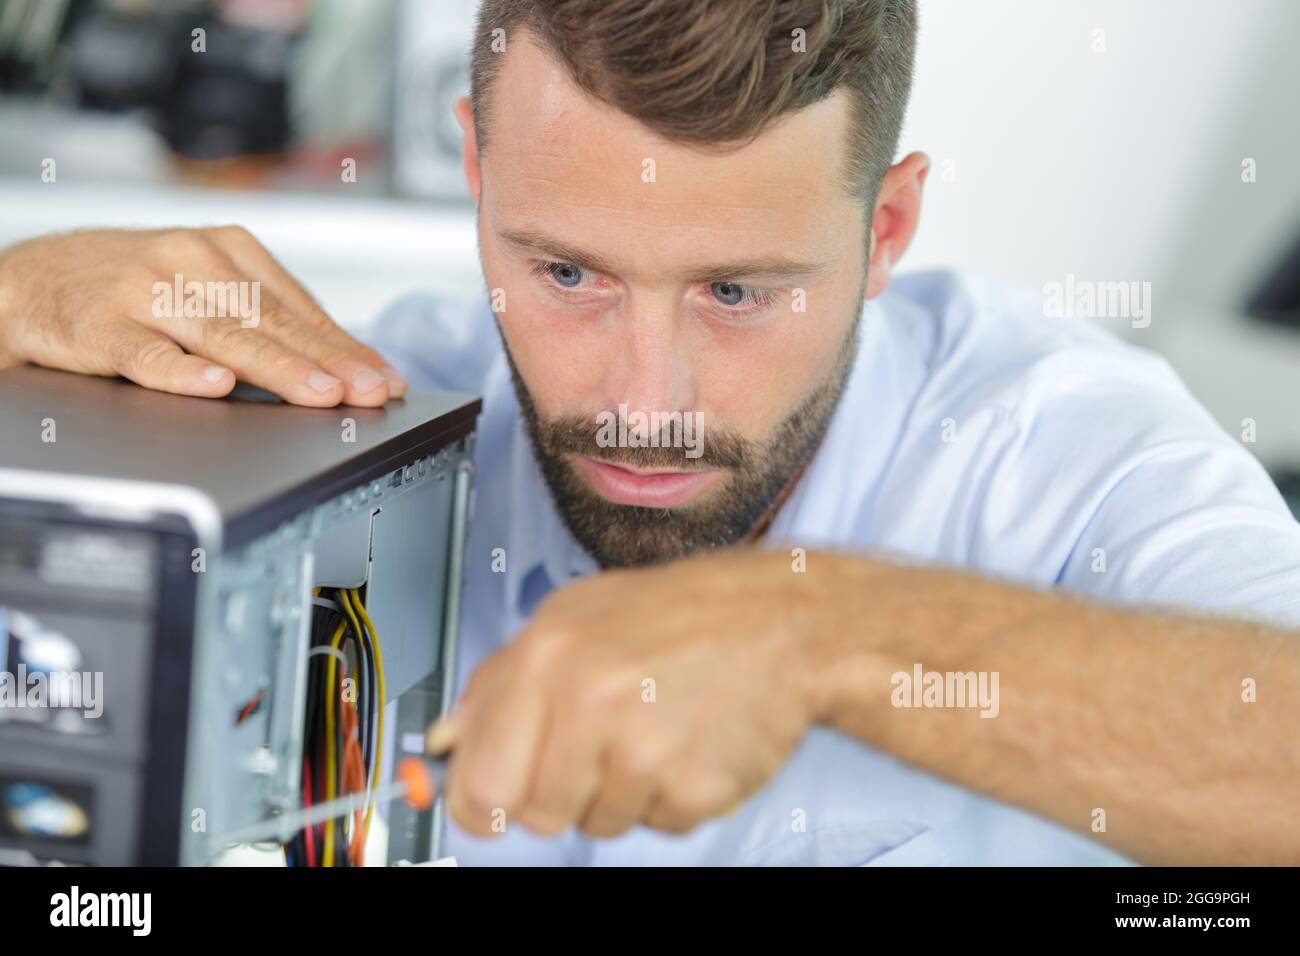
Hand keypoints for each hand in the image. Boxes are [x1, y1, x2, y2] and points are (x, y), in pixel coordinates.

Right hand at [0, 227, 404, 405]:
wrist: (29, 280)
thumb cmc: (133, 289)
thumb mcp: (205, 287)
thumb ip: (264, 319)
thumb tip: (340, 364)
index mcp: (228, 249)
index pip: (300, 306)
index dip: (347, 347)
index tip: (385, 379)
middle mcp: (191, 260)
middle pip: (272, 320)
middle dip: (330, 361)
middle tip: (369, 392)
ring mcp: (145, 290)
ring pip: (223, 334)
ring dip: (278, 369)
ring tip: (320, 393)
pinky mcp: (99, 324)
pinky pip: (145, 352)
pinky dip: (181, 371)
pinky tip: (214, 385)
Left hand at [426, 549, 827, 837]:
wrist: (784, 623)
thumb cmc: (678, 616)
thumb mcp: (574, 616)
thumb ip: (500, 679)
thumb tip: (447, 741)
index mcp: (547, 656)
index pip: (479, 781)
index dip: (482, 801)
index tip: (495, 802)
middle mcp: (588, 702)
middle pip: (534, 813)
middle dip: (556, 793)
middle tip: (596, 747)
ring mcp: (643, 751)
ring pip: (596, 823)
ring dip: (618, 792)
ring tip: (654, 729)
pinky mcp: (692, 789)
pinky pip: (655, 826)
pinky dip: (668, 797)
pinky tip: (688, 742)